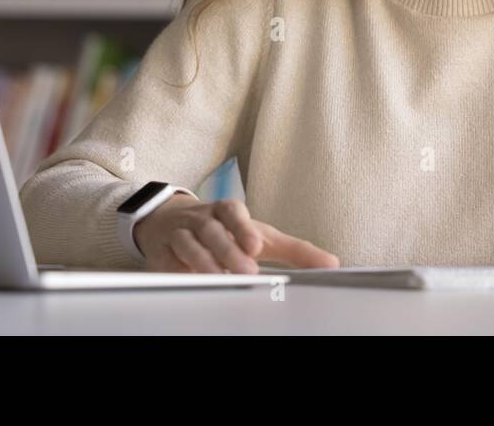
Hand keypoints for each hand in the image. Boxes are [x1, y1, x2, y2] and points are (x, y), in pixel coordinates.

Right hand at [133, 195, 340, 273]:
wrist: (171, 221)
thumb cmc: (228, 231)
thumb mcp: (261, 236)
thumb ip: (296, 251)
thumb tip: (332, 264)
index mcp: (227, 212)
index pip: (233, 212)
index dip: (244, 227)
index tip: (257, 245)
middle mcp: (202, 220)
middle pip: (213, 230)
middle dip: (228, 249)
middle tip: (247, 269)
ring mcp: (179, 235)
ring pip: (188, 244)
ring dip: (204, 262)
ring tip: (221, 279)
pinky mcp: (162, 254)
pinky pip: (165, 261)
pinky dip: (176, 271)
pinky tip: (188, 282)